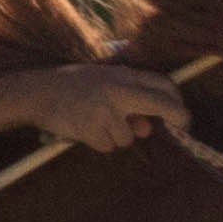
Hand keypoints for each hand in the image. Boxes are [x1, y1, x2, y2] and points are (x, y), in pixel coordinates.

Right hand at [0, 63, 188, 156]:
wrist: (38, 92)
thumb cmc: (73, 86)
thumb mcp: (102, 80)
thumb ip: (128, 98)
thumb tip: (147, 127)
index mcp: (121, 75)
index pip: (162, 84)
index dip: (178, 101)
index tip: (184, 114)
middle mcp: (117, 91)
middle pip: (161, 105)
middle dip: (177, 117)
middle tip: (183, 126)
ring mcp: (105, 111)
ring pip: (128, 136)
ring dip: (116, 136)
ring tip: (94, 121)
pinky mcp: (92, 130)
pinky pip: (107, 146)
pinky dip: (98, 142)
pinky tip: (84, 129)